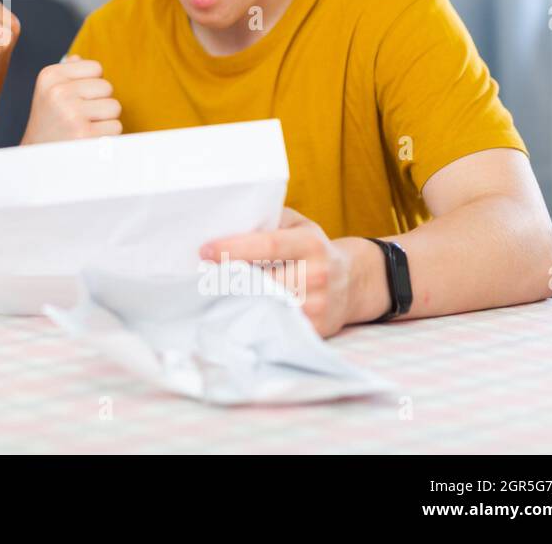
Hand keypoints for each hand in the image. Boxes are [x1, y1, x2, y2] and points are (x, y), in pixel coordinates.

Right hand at [20, 55, 121, 144]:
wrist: (36, 157)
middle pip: (107, 87)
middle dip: (99, 102)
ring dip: (104, 120)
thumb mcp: (47, 92)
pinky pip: (115, 127)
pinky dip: (106, 136)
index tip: (75, 99)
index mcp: (50, 76)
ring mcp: (72, 114)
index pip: (96, 68)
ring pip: (114, 107)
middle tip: (79, 117)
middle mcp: (59, 92)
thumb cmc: (48, 122)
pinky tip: (88, 139)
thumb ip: (65, 74)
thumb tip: (78, 58)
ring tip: (84, 127)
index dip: (91, 85)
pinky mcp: (85, 135)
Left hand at [199, 207, 359, 338]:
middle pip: (263, 280)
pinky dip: (251, 319)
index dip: (235, 248)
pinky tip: (232, 311)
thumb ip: (268, 221)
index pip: (269, 245)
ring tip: (210, 292)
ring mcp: (317, 306)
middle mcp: (317, 275)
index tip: (204, 250)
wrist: (353, 282)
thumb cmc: (312, 248)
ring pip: (266, 306)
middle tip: (199, 275)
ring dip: (235, 300)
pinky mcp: (315, 330)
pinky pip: (275, 325)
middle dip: (227, 278)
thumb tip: (226, 226)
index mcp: (311, 244)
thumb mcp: (298, 225)